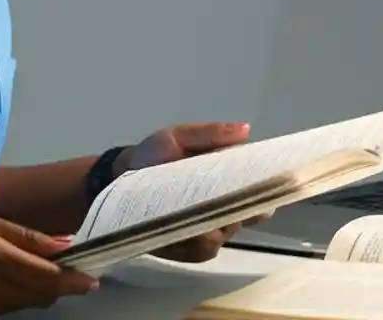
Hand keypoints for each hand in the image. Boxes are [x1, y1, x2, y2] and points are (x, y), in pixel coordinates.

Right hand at [0, 210, 97, 319]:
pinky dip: (9, 299)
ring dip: (33, 292)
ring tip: (28, 272)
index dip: (74, 281)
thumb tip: (64, 246)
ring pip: (21, 306)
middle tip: (65, 272)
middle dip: (57, 287)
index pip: (47, 278)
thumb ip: (24, 236)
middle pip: (39, 296)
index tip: (92, 279)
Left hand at [115, 123, 274, 262]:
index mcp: (227, 182)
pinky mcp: (187, 250)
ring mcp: (206, 233)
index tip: (261, 191)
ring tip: (190, 209)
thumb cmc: (153, 156)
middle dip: (235, 210)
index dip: (265, 194)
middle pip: (243, 218)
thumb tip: (245, 130)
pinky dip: (191, 240)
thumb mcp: (177, 137)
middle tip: (216, 198)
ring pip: (222, 236)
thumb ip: (210, 134)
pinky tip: (178, 227)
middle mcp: (223, 211)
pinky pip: (200, 251)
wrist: (117, 179)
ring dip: (211, 225)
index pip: (259, 194)